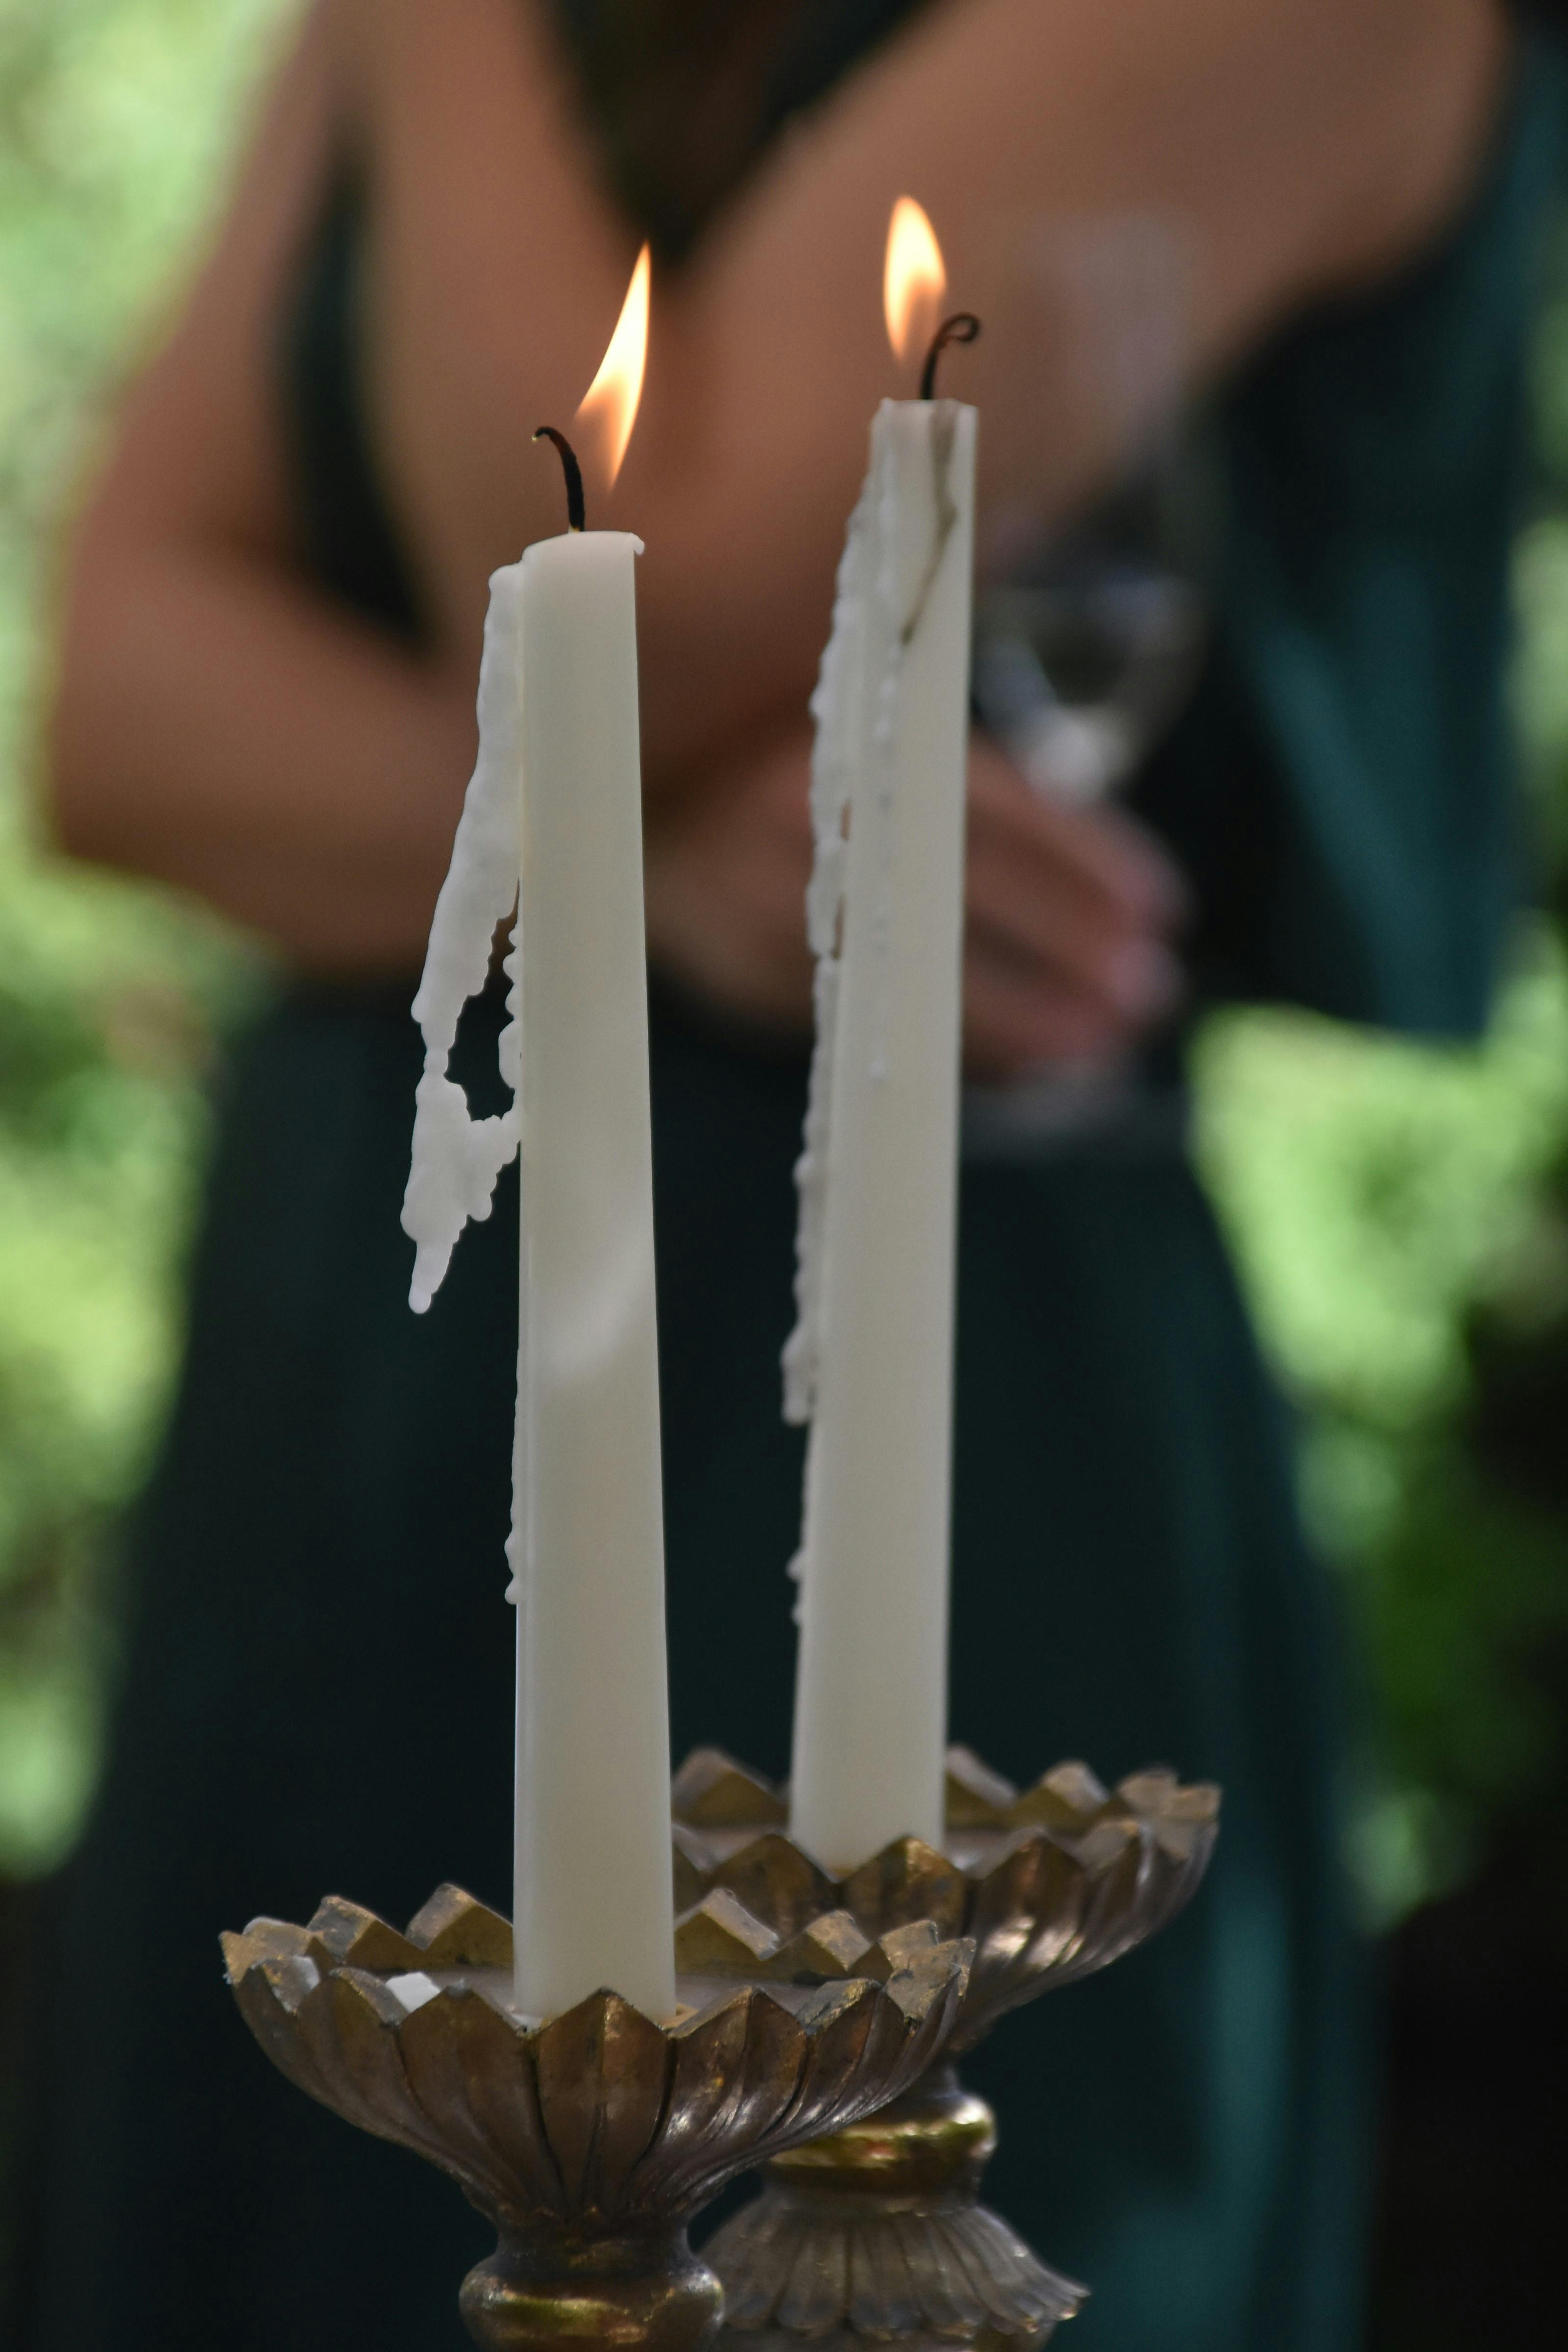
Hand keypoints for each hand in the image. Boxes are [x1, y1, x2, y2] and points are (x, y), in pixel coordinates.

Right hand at [644, 721, 1185, 1079]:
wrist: (622, 803)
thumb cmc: (772, 761)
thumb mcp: (859, 727)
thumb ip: (955, 774)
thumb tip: (1090, 865)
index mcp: (861, 742)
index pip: (1001, 809)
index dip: (1088, 863)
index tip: (1159, 908)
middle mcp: (823, 820)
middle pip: (973, 896)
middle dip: (1073, 949)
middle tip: (1150, 989)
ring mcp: (781, 903)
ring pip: (923, 975)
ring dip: (1027, 1018)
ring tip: (1104, 1043)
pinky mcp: (752, 973)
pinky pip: (873, 1025)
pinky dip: (951, 1052)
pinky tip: (1018, 1066)